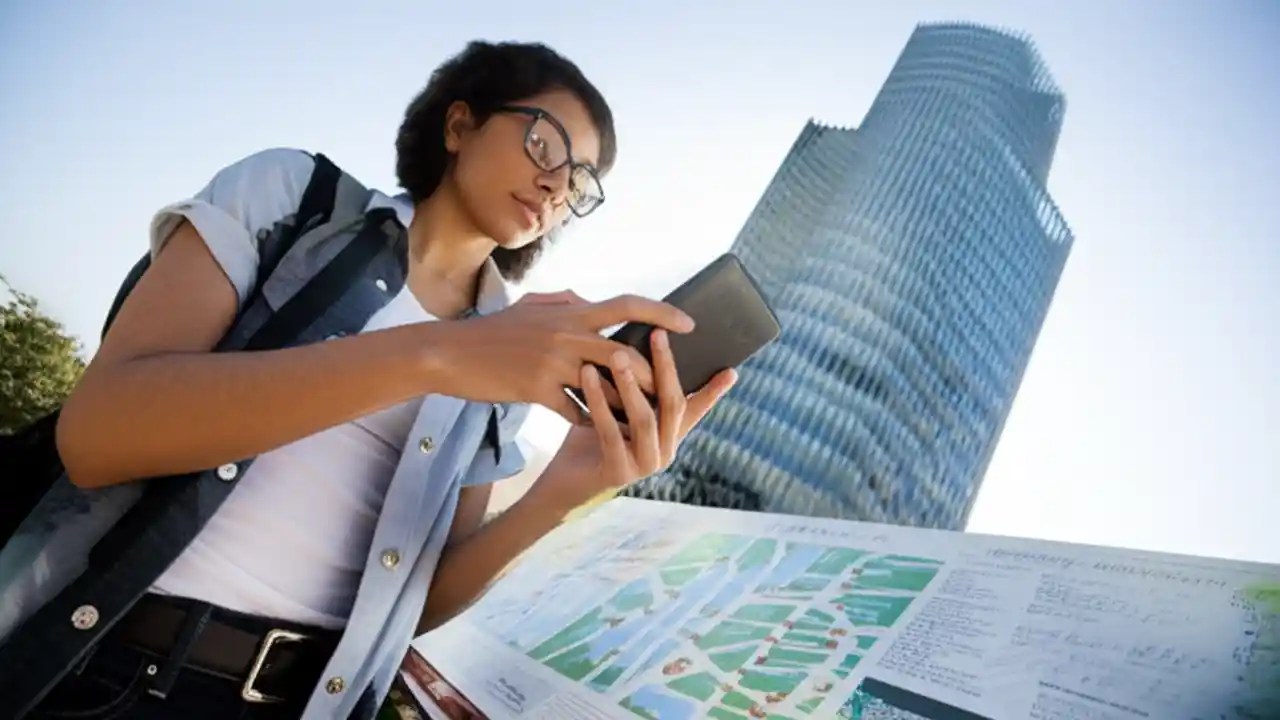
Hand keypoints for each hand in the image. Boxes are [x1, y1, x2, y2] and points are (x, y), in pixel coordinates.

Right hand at [430, 290, 693, 423]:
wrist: (449, 353)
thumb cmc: (492, 331)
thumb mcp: (531, 308)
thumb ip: (565, 303)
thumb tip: (588, 299)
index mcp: (570, 311)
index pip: (627, 305)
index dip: (662, 312)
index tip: (690, 324)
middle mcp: (567, 332)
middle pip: (626, 354)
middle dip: (652, 375)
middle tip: (669, 390)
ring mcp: (552, 361)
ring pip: (608, 384)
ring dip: (628, 403)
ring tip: (642, 416)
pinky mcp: (536, 388)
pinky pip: (576, 411)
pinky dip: (591, 421)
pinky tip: (598, 430)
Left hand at [531, 328, 737, 511]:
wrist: (564, 480)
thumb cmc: (591, 435)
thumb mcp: (618, 408)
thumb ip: (636, 386)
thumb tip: (642, 335)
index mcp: (669, 436)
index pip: (696, 408)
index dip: (713, 390)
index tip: (731, 369)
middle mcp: (664, 452)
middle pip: (673, 405)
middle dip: (665, 367)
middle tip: (657, 334)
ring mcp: (644, 466)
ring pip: (645, 419)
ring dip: (630, 383)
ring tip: (616, 354)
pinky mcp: (618, 474)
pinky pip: (611, 432)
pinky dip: (599, 402)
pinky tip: (588, 375)